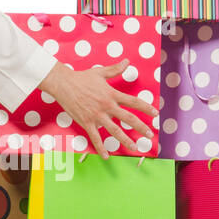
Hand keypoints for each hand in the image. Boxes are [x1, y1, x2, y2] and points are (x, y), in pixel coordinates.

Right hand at [38, 59, 158, 159]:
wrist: (63, 84)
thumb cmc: (81, 78)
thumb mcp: (100, 72)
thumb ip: (115, 69)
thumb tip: (127, 61)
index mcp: (111, 94)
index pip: (133, 101)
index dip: (145, 107)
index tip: (155, 113)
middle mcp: (107, 106)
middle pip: (128, 118)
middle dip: (140, 127)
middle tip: (149, 135)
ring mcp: (97, 116)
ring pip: (114, 130)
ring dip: (125, 140)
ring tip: (134, 148)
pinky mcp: (86, 122)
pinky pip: (95, 137)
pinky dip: (101, 147)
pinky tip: (106, 156)